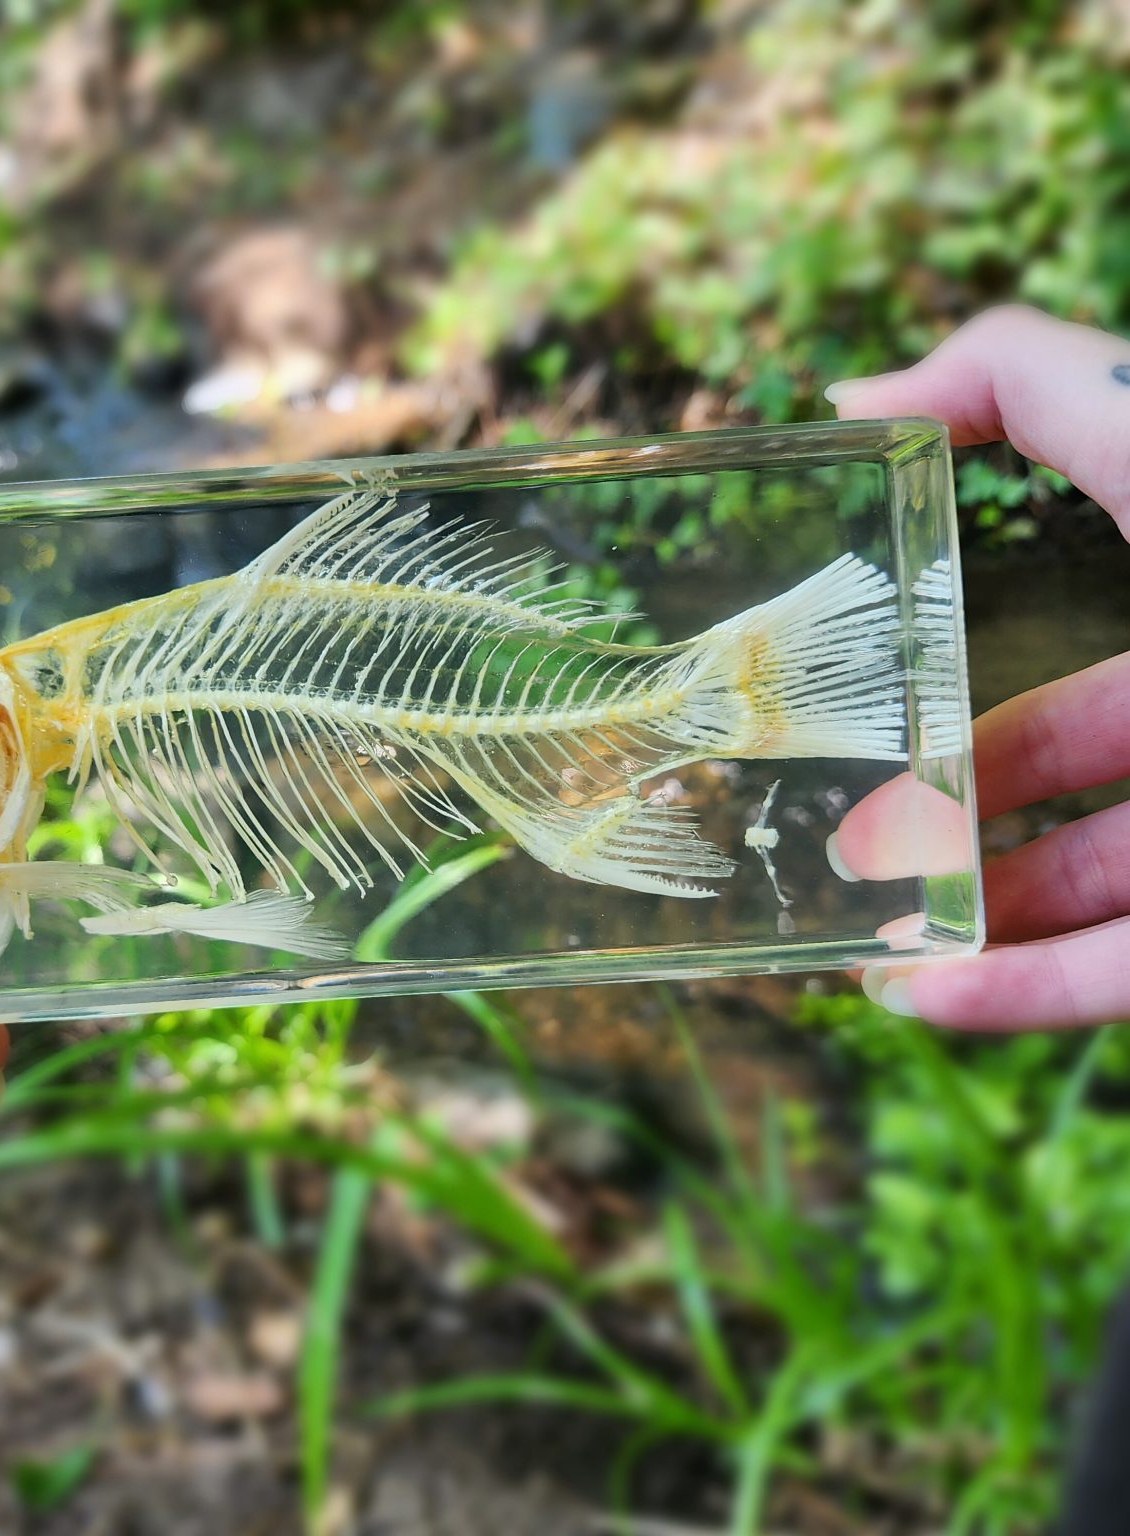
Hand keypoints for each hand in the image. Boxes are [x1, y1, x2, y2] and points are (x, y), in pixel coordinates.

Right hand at [827, 306, 1129, 1028]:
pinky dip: (1025, 992)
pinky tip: (926, 998)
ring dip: (967, 925)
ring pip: (1090, 890)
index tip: (853, 685)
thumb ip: (1026, 388)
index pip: (1065, 650)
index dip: (953, 667)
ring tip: (859, 940)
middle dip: (945, 812)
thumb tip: (856, 398)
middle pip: (1066, 781)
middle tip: (843, 839)